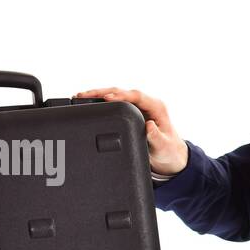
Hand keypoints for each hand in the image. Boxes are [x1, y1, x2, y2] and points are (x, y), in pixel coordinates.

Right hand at [72, 87, 187, 174]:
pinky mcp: (130, 113)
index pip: (136, 96)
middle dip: (102, 92)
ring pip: (115, 95)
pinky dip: (100, 102)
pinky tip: (87, 103)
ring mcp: (137, 107)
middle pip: (122, 92)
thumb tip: (149, 125)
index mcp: (156, 107)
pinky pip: (114, 104)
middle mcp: (146, 104)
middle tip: (83, 95)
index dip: (121, 95)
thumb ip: (156, 136)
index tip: (108, 98)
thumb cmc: (168, 151)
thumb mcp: (163, 146)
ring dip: (98, 95)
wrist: (169, 158)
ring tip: (80, 96)